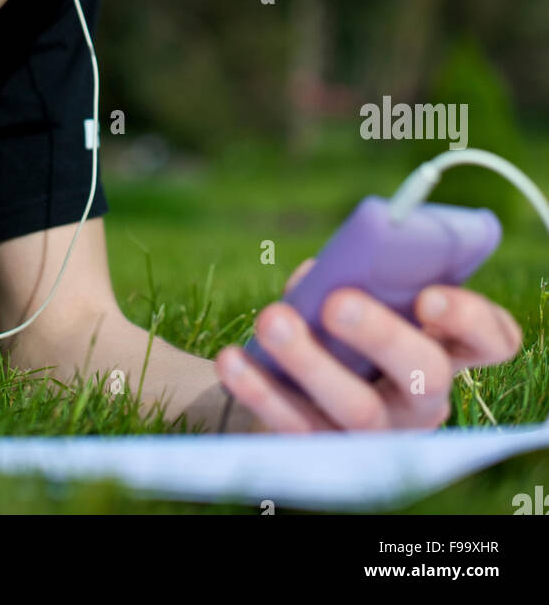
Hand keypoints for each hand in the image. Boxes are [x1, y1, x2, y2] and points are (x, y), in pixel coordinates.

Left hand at [214, 258, 522, 432]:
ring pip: (358, 409)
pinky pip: (296, 427)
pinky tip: (233, 359)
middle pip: (424, 375)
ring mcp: (380, 432)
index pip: (491, 339)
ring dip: (311, 362)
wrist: (294, 375)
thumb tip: (317, 278)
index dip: (468, 318)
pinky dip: (261, 391)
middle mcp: (424, 396)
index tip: (428, 294)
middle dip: (381, 334)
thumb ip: (353, 275)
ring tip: (271, 320)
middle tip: (337, 301)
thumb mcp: (358, 289)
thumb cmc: (341, 315)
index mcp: (448, 346)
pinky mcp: (327, 449)